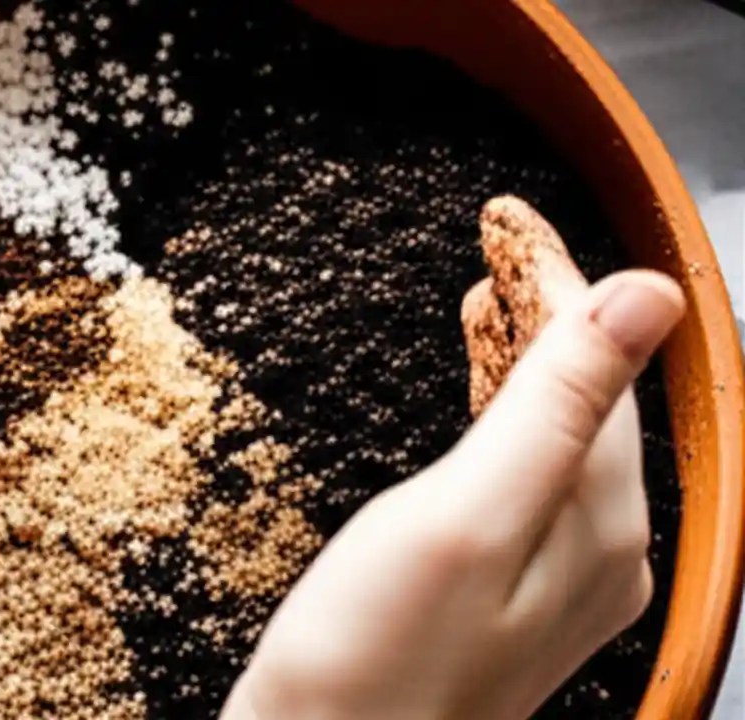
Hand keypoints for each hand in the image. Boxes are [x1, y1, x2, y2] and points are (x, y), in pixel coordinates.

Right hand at [221, 268, 684, 718]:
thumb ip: (558, 406)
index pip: (599, 360)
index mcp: (599, 522)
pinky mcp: (503, 589)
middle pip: (587, 391)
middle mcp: (597, 550)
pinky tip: (475, 389)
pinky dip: (500, 411)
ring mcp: (553, 575)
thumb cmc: (371, 660)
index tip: (509, 217)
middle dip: (544, 305)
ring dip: (523, 352)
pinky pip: (524, 469)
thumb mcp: (469, 515)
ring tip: (485, 292)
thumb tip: (647, 300)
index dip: (553, 277)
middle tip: (497, 235)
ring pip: (556, 428)